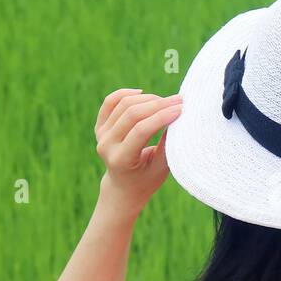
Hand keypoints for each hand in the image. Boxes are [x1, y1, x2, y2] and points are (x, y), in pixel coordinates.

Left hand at [95, 88, 182, 217]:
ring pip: (123, 104)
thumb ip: (167, 144)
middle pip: (131, 114)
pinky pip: (110, 102)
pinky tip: (142, 93)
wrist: (123, 187)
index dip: (162, 117)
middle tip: (179, 100)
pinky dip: (125, 93)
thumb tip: (178, 115)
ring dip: (147, 98)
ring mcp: (100, 135)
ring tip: (166, 101)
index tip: (181, 109)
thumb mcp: (161, 168)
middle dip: (158, 104)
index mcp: (120, 160)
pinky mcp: (99, 127)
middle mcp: (106, 146)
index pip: (141, 130)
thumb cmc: (147, 179)